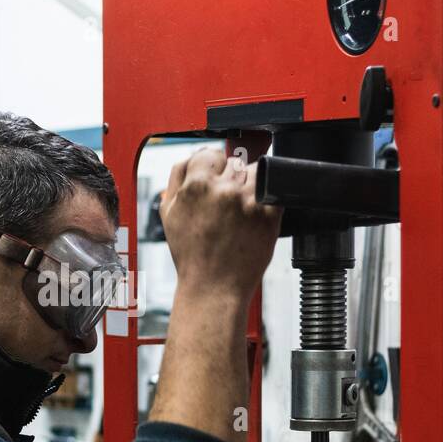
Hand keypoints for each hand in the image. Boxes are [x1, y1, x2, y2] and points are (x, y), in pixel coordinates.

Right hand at [160, 149, 280, 304]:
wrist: (213, 288)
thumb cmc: (192, 256)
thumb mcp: (169, 214)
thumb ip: (176, 178)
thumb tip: (191, 157)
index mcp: (196, 186)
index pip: (211, 154)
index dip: (213, 166)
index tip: (216, 180)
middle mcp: (223, 190)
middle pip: (235, 162)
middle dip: (231, 178)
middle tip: (226, 203)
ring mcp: (248, 201)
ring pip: (256, 172)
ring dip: (251, 185)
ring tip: (241, 209)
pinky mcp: (269, 213)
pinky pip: (273, 190)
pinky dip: (266, 199)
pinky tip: (253, 216)